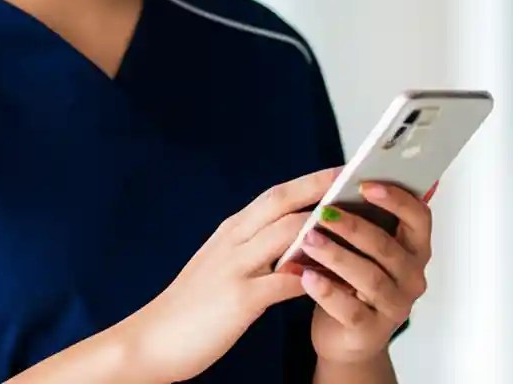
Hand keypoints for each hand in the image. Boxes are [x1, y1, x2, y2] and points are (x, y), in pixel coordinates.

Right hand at [124, 167, 339, 382]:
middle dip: (322, 189)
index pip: (275, 195)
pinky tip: (338, 282)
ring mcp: (235, 267)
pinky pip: (287, 282)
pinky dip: (315, 279)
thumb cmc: (190, 307)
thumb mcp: (220, 267)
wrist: (151, 339)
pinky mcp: (239, 298)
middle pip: (282, 202)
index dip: (310, 181)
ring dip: (325, 229)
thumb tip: (290, 240)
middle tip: (359, 181)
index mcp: (230, 232)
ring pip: (288, 233)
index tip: (341, 172)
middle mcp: (232, 241)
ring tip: (360, 227)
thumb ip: (250, 250)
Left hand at [300, 182, 434, 364]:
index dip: (396, 199)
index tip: (364, 184)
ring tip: (308, 240)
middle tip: (323, 212)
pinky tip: (306, 276)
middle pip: (388, 247)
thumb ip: (364, 216)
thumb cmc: (353, 281)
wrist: (344, 336)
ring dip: (336, 255)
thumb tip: (349, 173)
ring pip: (369, 277)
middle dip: (354, 226)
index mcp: (415, 249)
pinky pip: (350, 309)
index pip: (419, 217)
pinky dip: (327, 291)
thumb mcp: (363, 247)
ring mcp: (395, 306)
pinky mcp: (371, 330)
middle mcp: (412, 277)